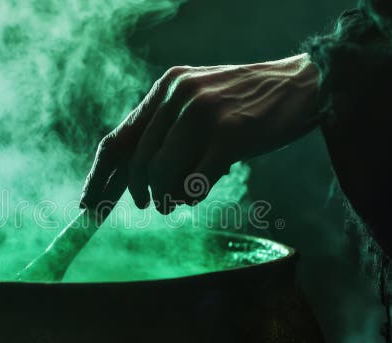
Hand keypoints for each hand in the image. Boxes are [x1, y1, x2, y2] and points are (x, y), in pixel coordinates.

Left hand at [80, 53, 319, 213]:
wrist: (302, 85)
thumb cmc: (247, 103)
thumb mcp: (199, 102)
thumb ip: (167, 129)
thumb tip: (136, 177)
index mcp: (166, 88)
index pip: (118, 140)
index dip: (99, 178)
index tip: (88, 208)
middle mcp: (178, 96)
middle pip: (139, 163)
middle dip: (140, 193)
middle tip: (151, 206)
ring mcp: (203, 113)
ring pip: (163, 173)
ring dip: (166, 198)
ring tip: (176, 202)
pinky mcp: (230, 133)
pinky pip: (196, 180)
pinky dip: (193, 195)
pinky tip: (199, 192)